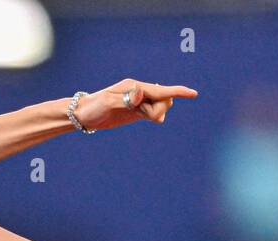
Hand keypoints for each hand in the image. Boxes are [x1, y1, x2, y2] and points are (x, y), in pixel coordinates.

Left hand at [72, 79, 197, 132]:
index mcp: (135, 87)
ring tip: (138, 115)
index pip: (160, 90)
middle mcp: (140, 92)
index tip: (194, 93)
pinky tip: (150, 117)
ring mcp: (139, 102)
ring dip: (155, 114)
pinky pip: (154, 113)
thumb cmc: (94, 106)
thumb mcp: (108, 102)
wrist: (83, 114)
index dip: (177, 92)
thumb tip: (141, 93)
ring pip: (160, 107)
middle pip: (163, 100)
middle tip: (142, 114)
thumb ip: (126, 98)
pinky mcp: (137, 112)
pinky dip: (155, 116)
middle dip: (159, 109)